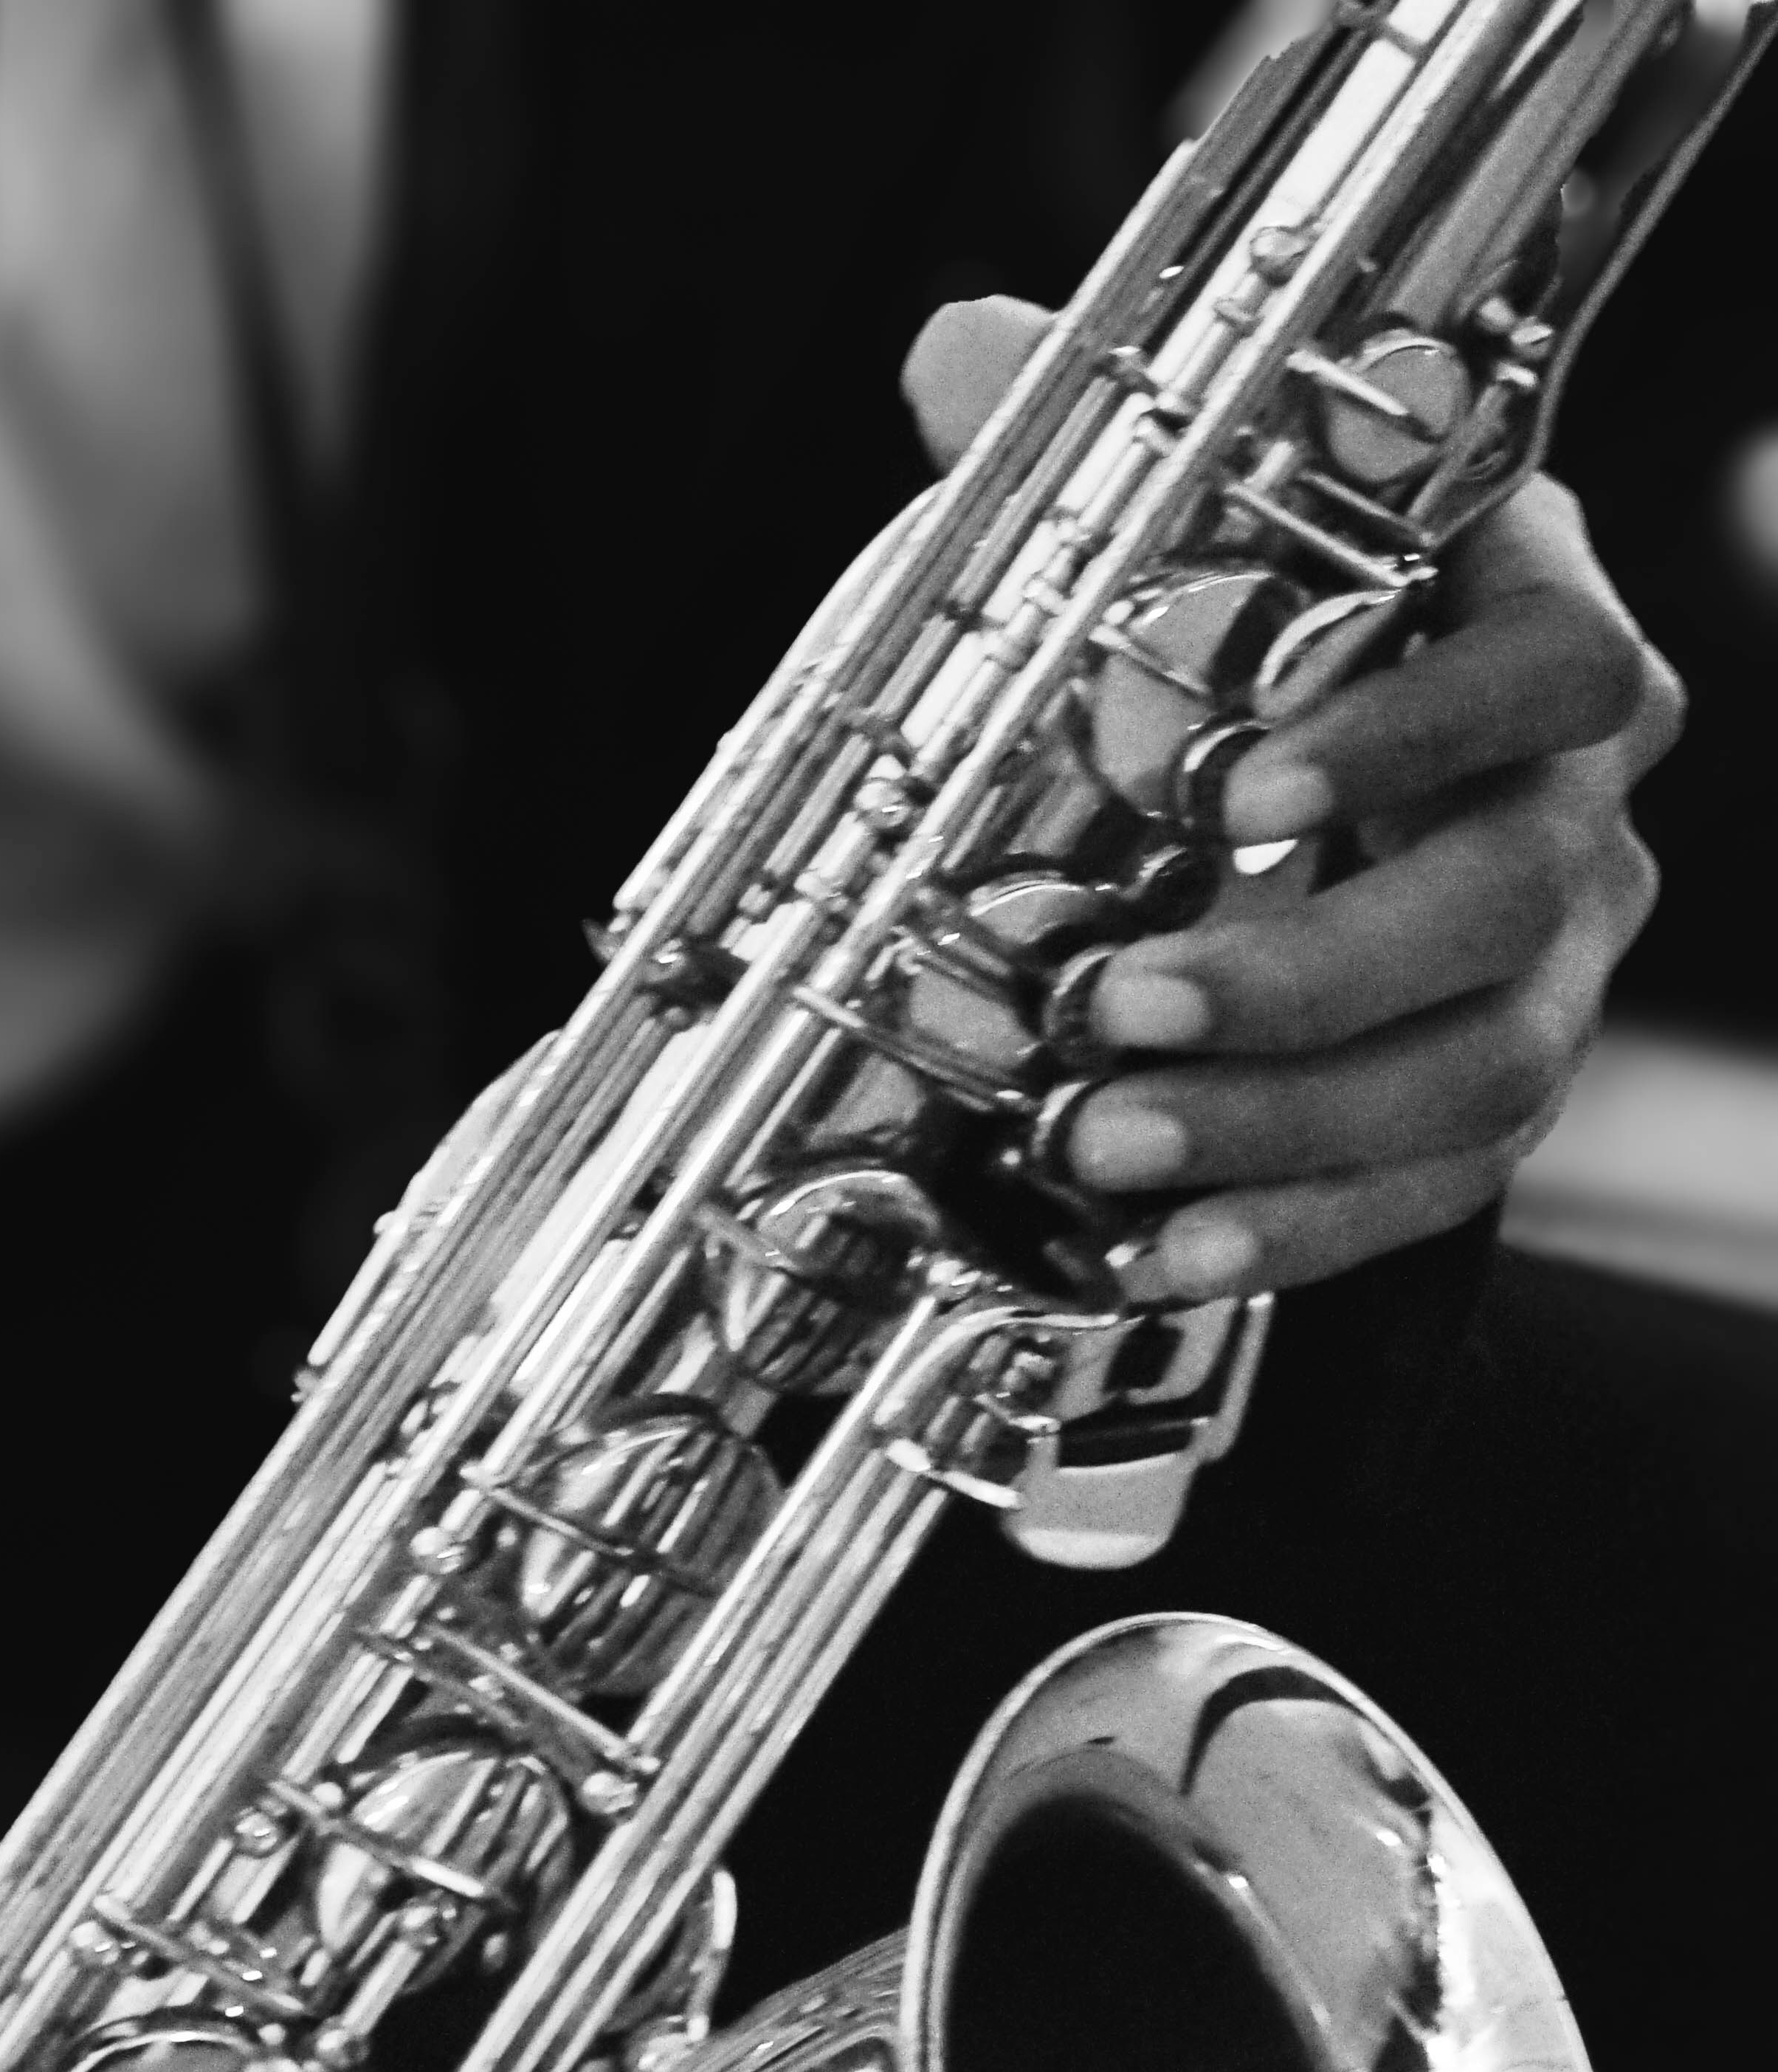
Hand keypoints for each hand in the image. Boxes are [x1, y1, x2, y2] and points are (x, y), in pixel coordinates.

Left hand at [905, 296, 1682, 1298]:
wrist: (1328, 810)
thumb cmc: (1279, 662)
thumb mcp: (1200, 545)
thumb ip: (1094, 452)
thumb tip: (962, 357)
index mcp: (1540, 640)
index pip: (1551, 669)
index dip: (1411, 733)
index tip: (1241, 790)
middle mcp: (1575, 815)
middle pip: (1500, 903)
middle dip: (1302, 977)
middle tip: (1116, 1009)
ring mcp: (1550, 975)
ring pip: (1469, 1071)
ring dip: (1277, 1124)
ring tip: (1105, 1145)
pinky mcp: (1492, 1107)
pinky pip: (1425, 1192)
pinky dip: (1293, 1231)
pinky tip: (1166, 1249)